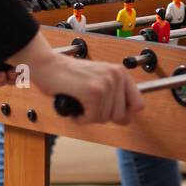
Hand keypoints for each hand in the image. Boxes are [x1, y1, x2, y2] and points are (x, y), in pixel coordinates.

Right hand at [19, 33, 144, 125]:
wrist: (47, 65)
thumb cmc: (68, 75)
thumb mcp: (99, 81)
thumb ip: (115, 98)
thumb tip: (127, 120)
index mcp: (120, 72)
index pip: (138, 104)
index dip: (125, 114)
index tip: (110, 112)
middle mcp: (116, 75)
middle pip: (121, 116)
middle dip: (102, 117)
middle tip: (88, 107)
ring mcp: (105, 83)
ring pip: (105, 118)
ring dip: (89, 117)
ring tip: (80, 104)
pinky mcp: (92, 91)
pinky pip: (92, 118)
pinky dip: (81, 118)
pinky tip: (75, 108)